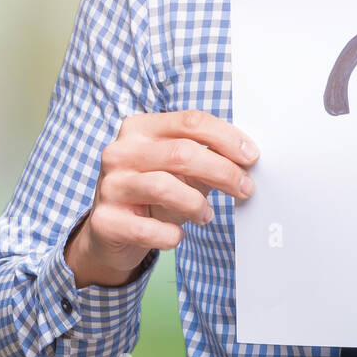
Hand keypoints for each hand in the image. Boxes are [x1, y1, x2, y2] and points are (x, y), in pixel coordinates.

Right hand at [64, 111, 259, 287]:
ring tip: (207, 215)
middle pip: (182, 153)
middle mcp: (121, 152)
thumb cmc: (154, 192)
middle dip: (223, 171)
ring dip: (197, 204)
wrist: (112, 231)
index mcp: (140, 128)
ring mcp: (109, 185)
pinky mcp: (104, 220)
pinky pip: (146, 228)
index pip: (191, 121)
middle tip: (245, 188)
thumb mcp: (180, 169)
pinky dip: (170, 235)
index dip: (227, 138)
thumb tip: (246, 159)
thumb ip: (207, 157)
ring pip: (164, 187)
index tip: (251, 156)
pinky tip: (177, 235)